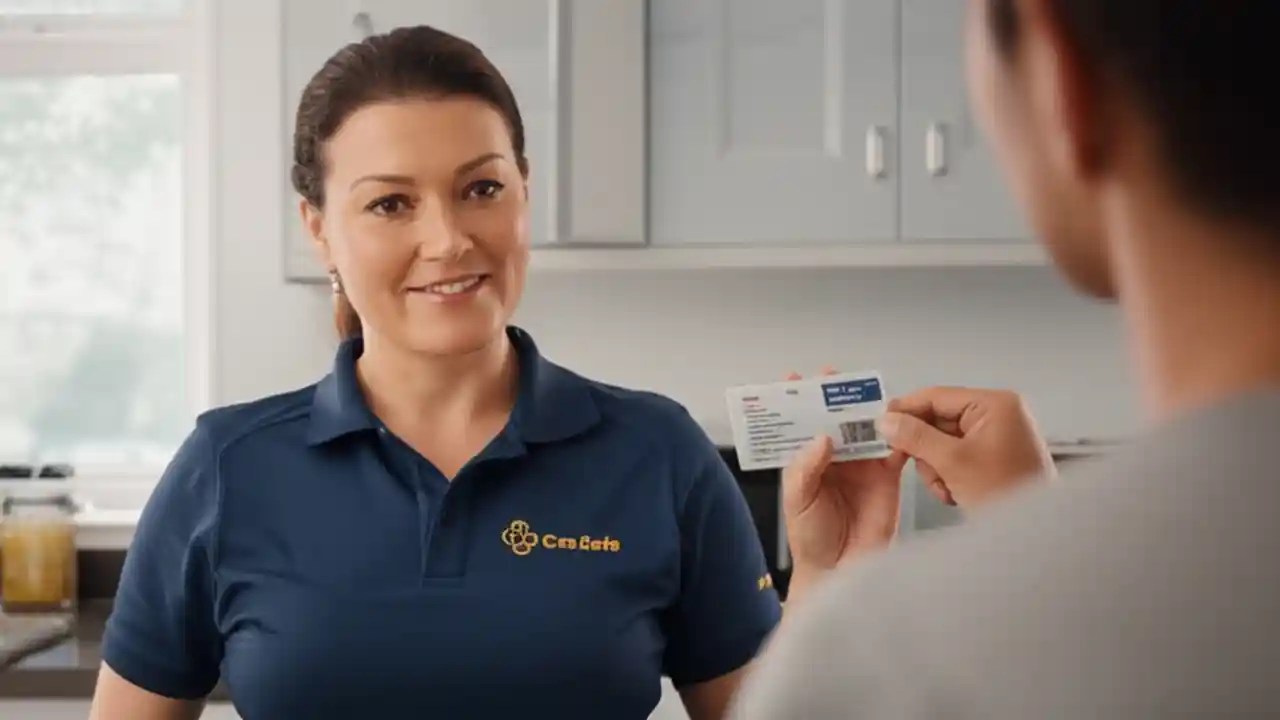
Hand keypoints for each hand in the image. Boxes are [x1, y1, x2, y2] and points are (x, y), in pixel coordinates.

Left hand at [781, 371, 909, 600]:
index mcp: (808, 461)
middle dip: (835, 398)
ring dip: (868, 410)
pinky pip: (896, 449)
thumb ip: (805, 468)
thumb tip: (822, 437)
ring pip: (866, 428)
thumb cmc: (811, 538)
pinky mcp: (888, 476)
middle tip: (835, 378)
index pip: (801, 425)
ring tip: (869, 393)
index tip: (794, 380)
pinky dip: (900, 434)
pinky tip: (900, 421)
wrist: (841, 571)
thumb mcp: (798, 501)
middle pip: (835, 419)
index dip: (797, 403)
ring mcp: (863, 465)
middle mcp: (835, 458)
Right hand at [876, 387, 1054, 508]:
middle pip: (939, 420)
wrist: (1037, 533)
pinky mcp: (995, 457)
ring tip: (946, 488)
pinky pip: (958, 456)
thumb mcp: (952, 462)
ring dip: (936, 467)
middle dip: (927, 449)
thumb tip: (886, 421)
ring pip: (944, 442)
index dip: (906, 409)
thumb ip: (915, 437)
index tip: (880, 424)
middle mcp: (998, 414)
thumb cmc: (1003, 491)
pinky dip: (950, 474)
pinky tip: (955, 492)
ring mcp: (998, 436)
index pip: (937, 396)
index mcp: (994, 404)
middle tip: (918, 467)